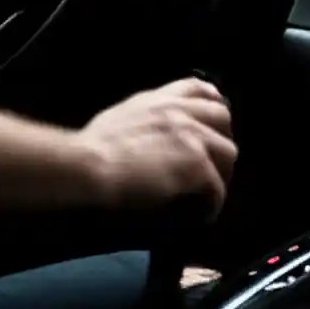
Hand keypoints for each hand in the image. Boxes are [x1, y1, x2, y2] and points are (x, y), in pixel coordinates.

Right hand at [76, 77, 236, 219]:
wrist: (82, 172)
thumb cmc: (82, 157)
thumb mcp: (113, 124)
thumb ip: (139, 124)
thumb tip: (146, 144)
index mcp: (156, 102)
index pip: (197, 89)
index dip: (209, 106)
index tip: (209, 125)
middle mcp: (178, 112)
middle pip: (222, 118)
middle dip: (218, 141)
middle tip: (207, 169)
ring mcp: (192, 137)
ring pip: (227, 154)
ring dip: (216, 175)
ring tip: (199, 198)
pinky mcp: (198, 166)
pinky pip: (216, 192)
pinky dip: (205, 208)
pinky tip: (189, 219)